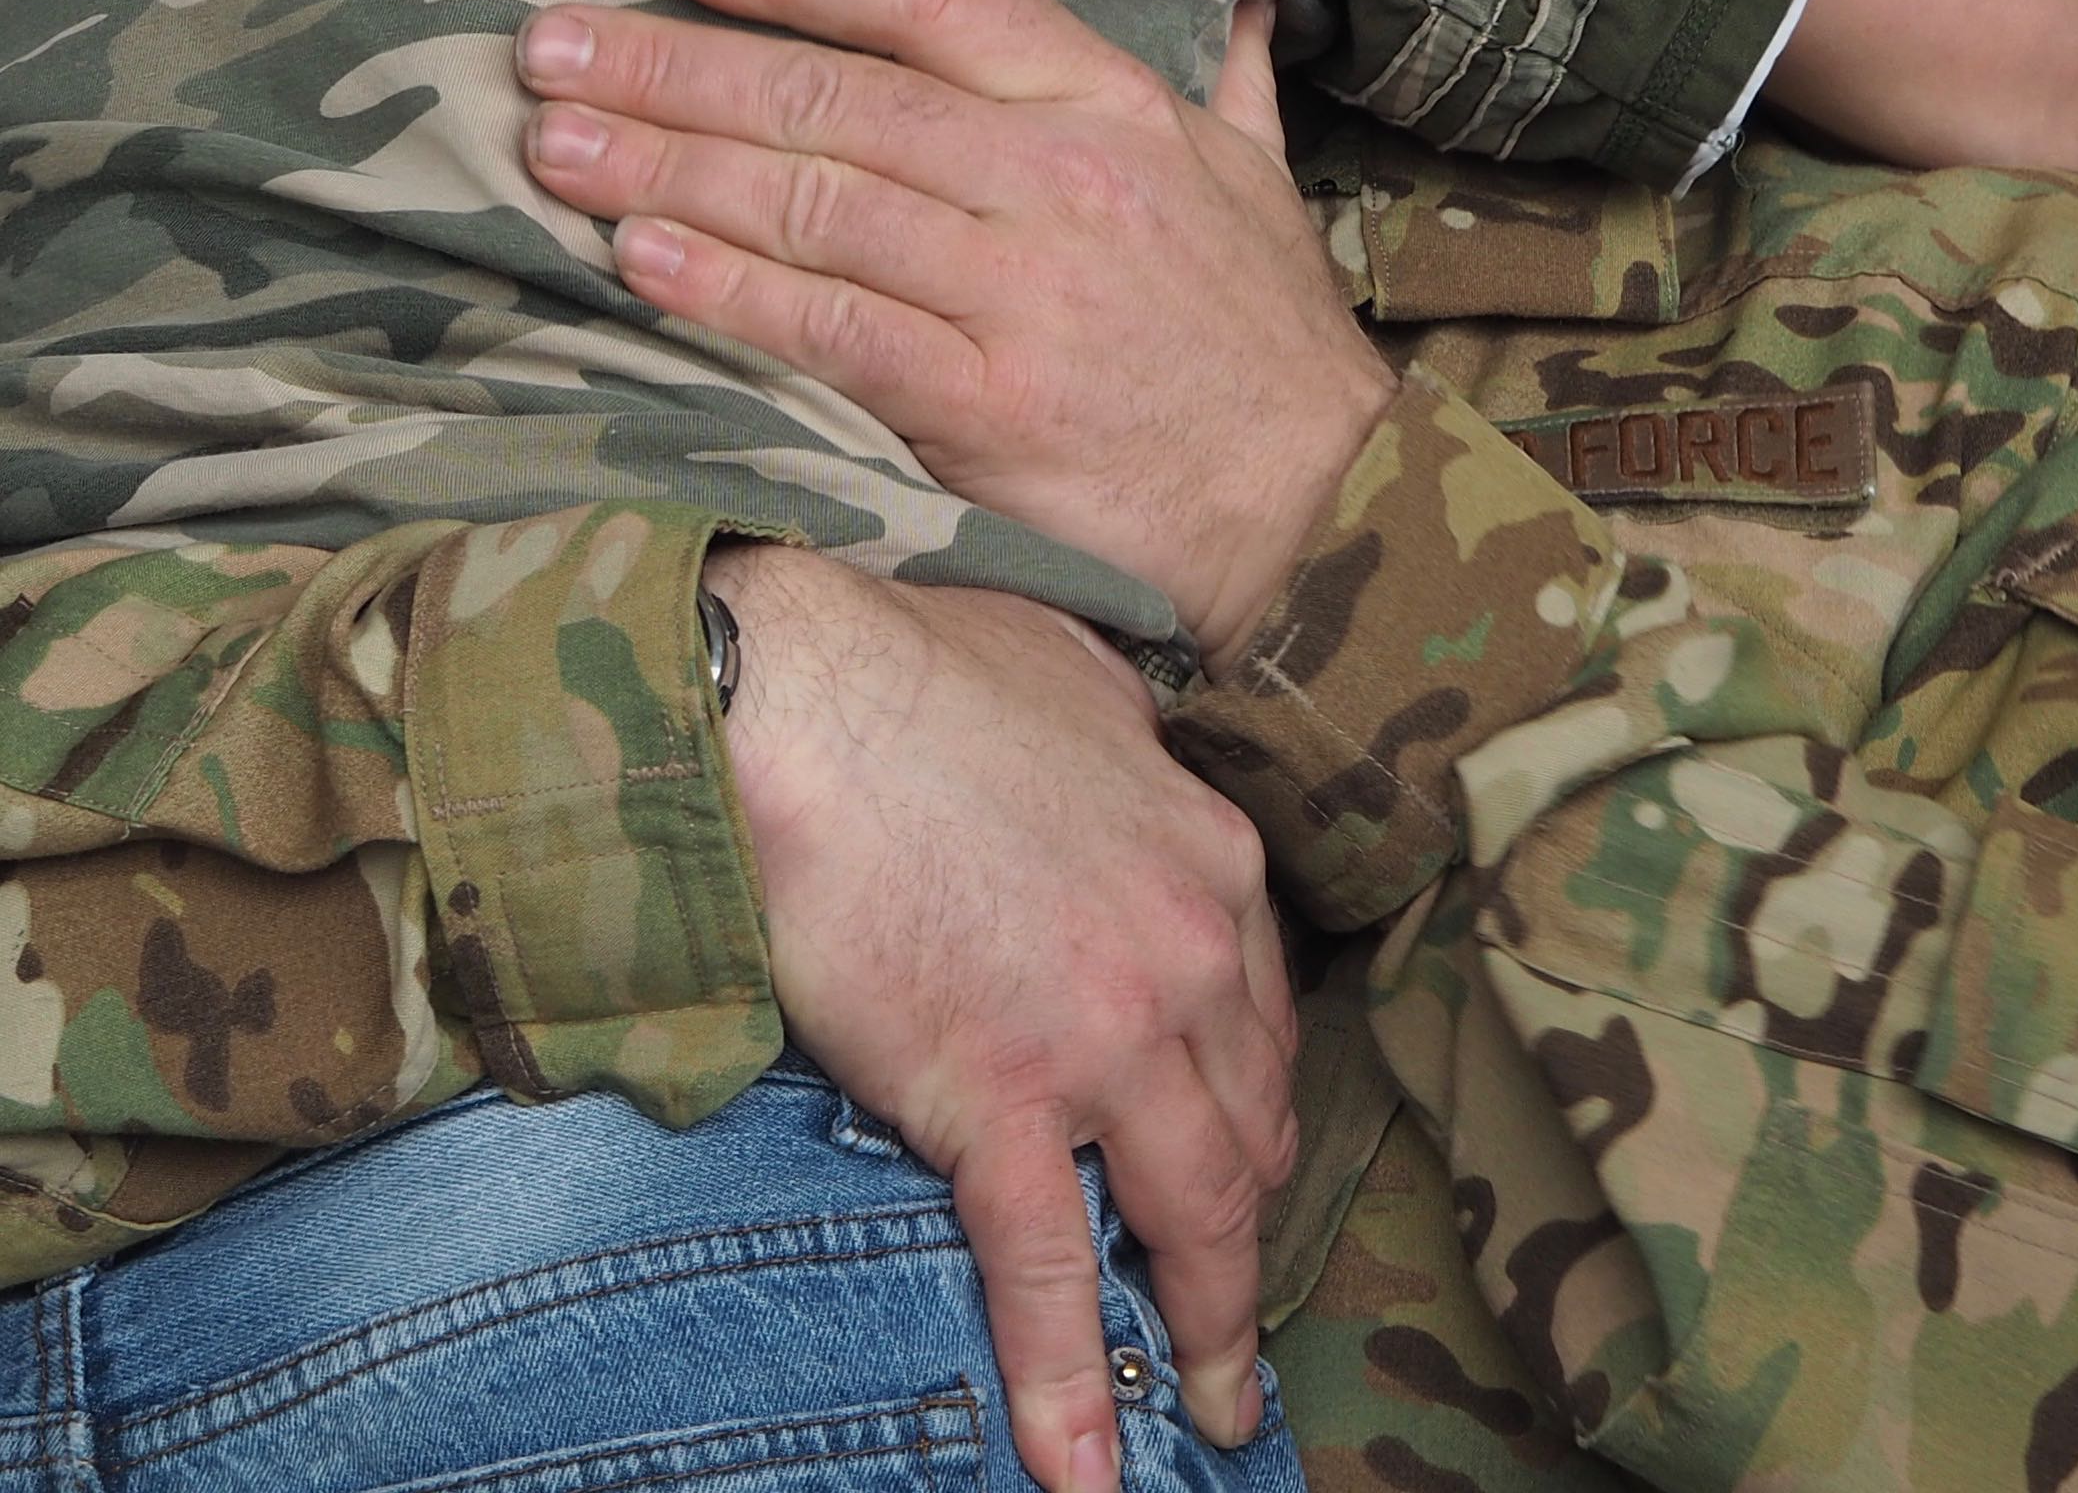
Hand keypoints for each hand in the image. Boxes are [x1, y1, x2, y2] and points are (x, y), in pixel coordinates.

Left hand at [519, 0, 1395, 667]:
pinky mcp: (986, 408)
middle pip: (836, 99)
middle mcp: (1058, 179)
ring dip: (665, 171)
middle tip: (551, 47)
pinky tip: (641, 263)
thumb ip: (1233, 81)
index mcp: (1113, 102)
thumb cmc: (1269, 341)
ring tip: (554, 144)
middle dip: (674, 67)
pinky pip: (831, 332)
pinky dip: (728, 293)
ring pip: (813, 206)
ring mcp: (1021, 294)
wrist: (1325, 511)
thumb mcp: (1263, 181)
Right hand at [711, 546, 1295, 1492]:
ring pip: (1191, 1213)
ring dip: (1206, 1331)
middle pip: (1249, 1133)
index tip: (1239, 1173)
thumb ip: (1126, 744)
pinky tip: (1085, 1465)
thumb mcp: (1079, 682)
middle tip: (1237, 1318)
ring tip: (1212, 1415)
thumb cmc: (921, 672)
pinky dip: (1072, 1378)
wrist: (803, 696)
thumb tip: (1117, 749)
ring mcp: (1106, 1033)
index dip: (1254, 1115)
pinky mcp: (999, 1095)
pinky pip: (1049, 1266)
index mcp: (1213, 862)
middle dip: (1248, 1236)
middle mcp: (1191, 953)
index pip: (1266, 1027)